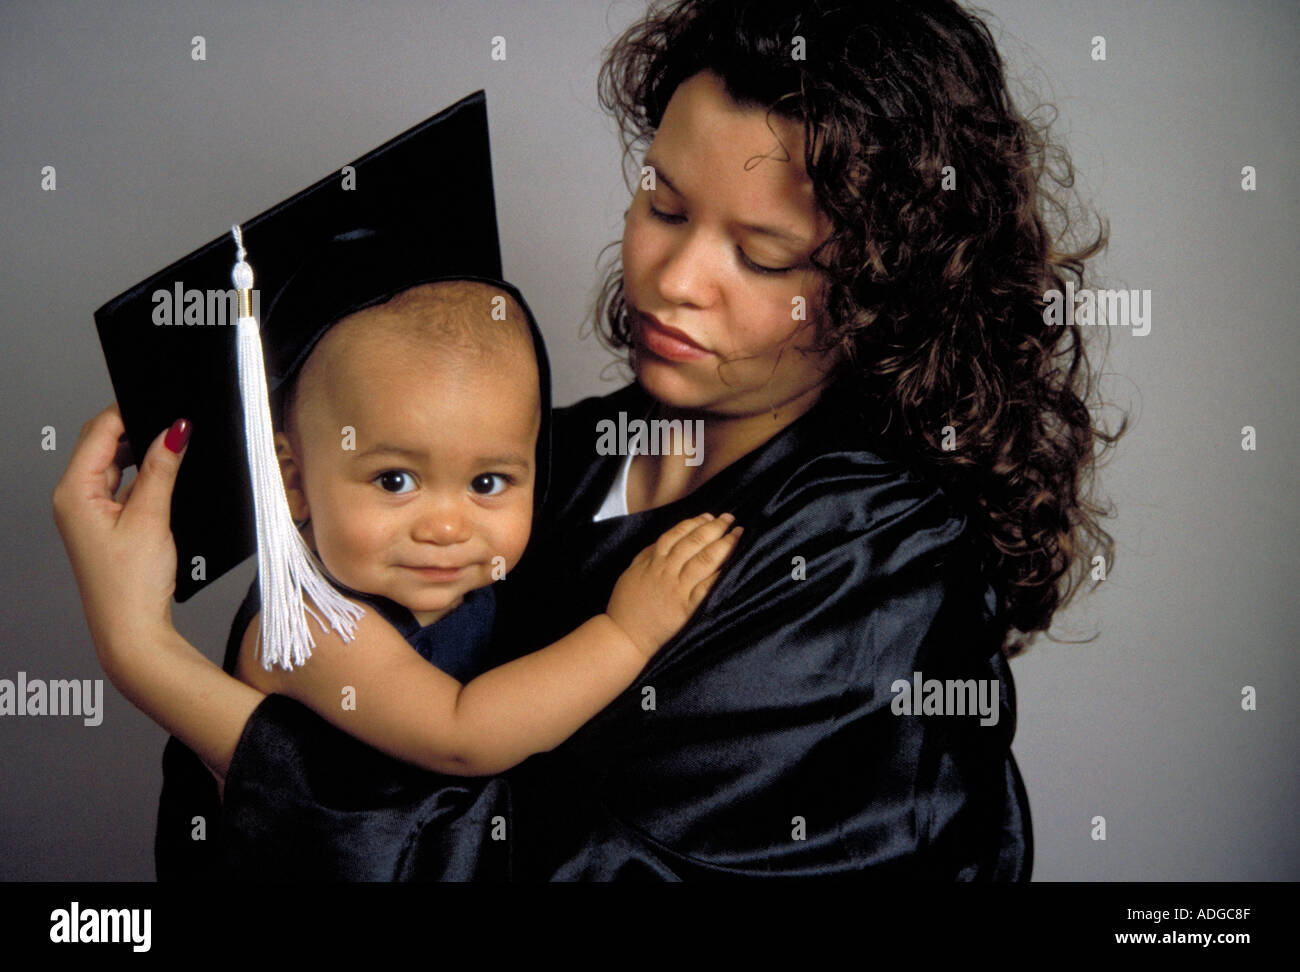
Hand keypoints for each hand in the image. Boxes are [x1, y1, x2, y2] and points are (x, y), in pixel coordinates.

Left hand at [51, 403, 190, 667]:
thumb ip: (163, 468)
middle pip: (103, 444)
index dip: (130, 411)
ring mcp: (87, 512)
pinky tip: (166, 483)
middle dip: (137, 430)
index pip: (98, 432)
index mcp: (72, 492)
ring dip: (143, 455)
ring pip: (115, 464)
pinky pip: (123, 487)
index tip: (163, 400)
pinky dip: (144, 479)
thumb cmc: (130, 586)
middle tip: (174, 426)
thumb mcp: (152, 517)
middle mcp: (73, 499)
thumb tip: (175, 431)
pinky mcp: (104, 524)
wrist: (132, 631)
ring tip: (173, 456)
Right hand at [605, 512, 741, 658]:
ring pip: (705, 559)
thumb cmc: (626, 606)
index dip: (696, 522)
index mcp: (653, 561)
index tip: (710, 516)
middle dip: (715, 527)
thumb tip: (666, 539)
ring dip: (725, 544)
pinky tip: (735, 564)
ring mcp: (678, 589)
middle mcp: (667, 571)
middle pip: (695, 542)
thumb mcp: (632, 572)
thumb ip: (648, 554)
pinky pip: (708, 587)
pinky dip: (722, 574)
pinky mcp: (687, 608)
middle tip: (729, 518)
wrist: (624, 637)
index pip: (677, 534)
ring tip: (738, 534)